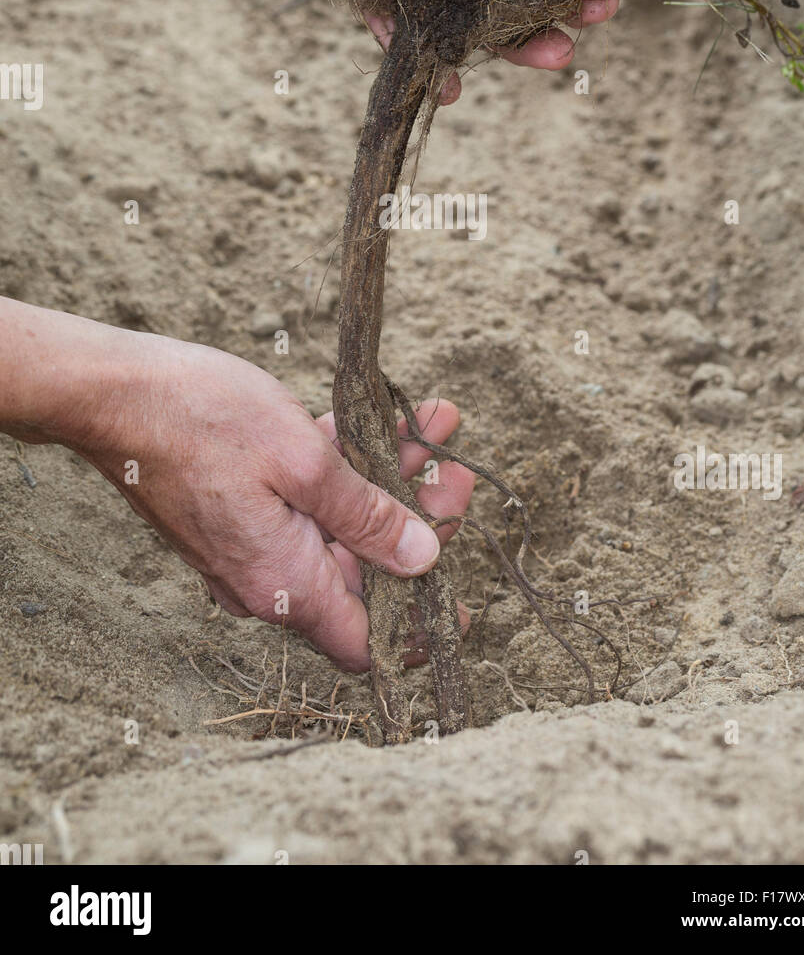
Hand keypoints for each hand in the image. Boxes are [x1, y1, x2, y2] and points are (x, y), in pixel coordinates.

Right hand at [60, 326, 472, 671]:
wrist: (112, 393)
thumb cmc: (202, 421)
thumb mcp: (304, 461)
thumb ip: (365, 517)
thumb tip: (423, 560)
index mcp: (285, 583)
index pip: (365, 642)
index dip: (417, 627)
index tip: (458, 595)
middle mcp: (267, 578)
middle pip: (362, 573)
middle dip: (418, 522)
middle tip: (456, 475)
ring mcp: (251, 544)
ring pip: (339, 527)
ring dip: (389, 482)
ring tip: (434, 427)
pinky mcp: (240, 510)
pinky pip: (306, 501)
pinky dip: (345, 466)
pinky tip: (382, 419)